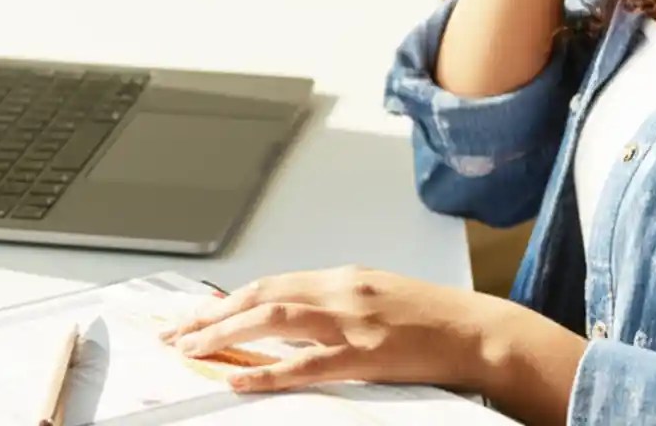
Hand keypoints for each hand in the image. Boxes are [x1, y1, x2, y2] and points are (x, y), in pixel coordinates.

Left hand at [160, 266, 503, 393]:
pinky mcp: (365, 355)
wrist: (480, 332)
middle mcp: (341, 291)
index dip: (229, 300)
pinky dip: (265, 369)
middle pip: (262, 295)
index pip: (273, 286)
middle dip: (212, 313)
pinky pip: (304, 364)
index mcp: (344, 279)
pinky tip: (236, 376)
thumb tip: (293, 321)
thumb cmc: (435, 320)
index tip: (197, 314)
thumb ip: (337, 306)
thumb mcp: (380, 300)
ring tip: (190, 348)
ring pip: (272, 319)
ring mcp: (352, 321)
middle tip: (175, 331)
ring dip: (224, 332)